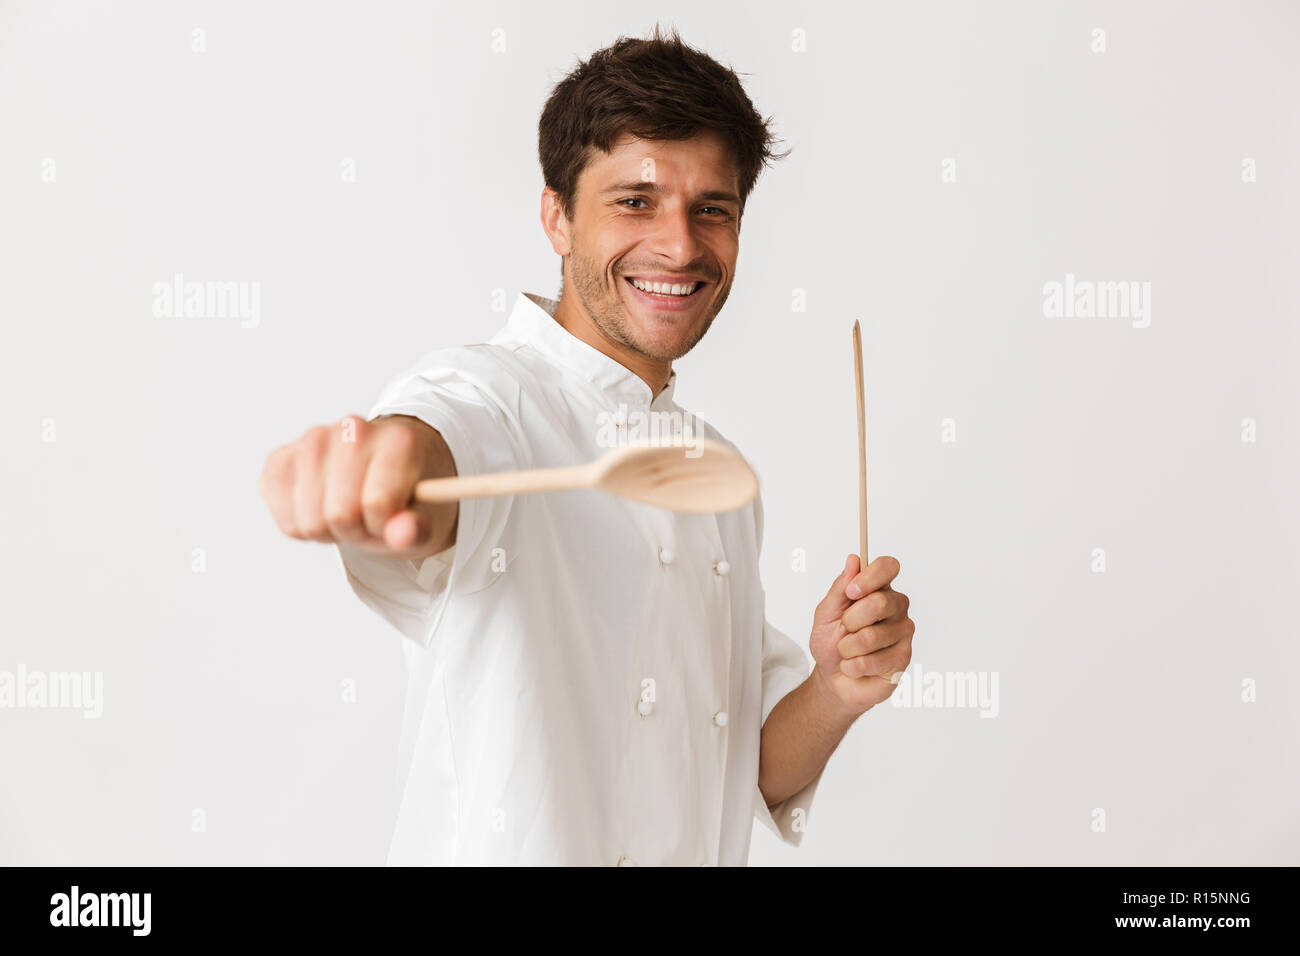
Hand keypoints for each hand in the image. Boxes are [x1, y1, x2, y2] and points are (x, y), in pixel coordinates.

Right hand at [258, 414, 456, 558]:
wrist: (383, 472)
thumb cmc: (404, 495)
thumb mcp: (426, 519)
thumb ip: (417, 529)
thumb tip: (402, 534)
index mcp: (397, 439)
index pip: (377, 504)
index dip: (384, 524)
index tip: (392, 514)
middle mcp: (352, 429)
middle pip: (340, 515)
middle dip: (356, 529)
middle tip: (367, 515)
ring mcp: (312, 439)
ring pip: (309, 520)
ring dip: (329, 530)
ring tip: (346, 511)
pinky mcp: (280, 459)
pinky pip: (285, 519)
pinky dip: (302, 526)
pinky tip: (321, 508)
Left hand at [808, 554, 913, 716]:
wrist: (832, 678)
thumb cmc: (831, 642)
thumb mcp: (826, 613)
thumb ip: (840, 588)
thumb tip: (854, 559)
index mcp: (878, 589)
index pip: (888, 567)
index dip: (870, 577)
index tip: (852, 591)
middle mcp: (896, 607)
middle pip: (880, 602)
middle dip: (850, 620)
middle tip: (844, 629)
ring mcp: (903, 632)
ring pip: (872, 635)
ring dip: (847, 647)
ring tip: (847, 651)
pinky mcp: (903, 658)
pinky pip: (873, 660)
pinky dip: (853, 665)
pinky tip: (854, 666)